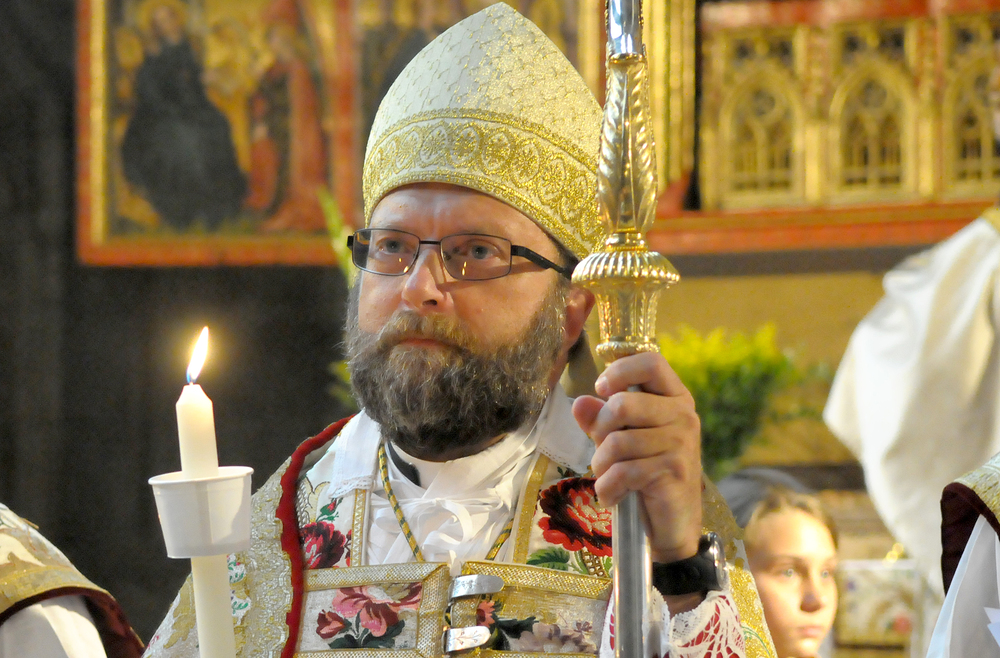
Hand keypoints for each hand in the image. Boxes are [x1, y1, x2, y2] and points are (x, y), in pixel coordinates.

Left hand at [572, 351, 702, 564]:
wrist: (674, 522)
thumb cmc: (647, 473)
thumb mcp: (621, 440)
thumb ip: (600, 419)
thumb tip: (579, 403)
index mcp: (674, 397)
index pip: (651, 362)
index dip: (620, 371)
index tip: (602, 389)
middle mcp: (683, 415)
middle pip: (623, 404)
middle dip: (600, 431)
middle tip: (603, 451)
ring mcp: (682, 443)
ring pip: (618, 442)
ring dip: (602, 465)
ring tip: (608, 477)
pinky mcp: (674, 471)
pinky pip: (624, 471)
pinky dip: (608, 488)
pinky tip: (612, 496)